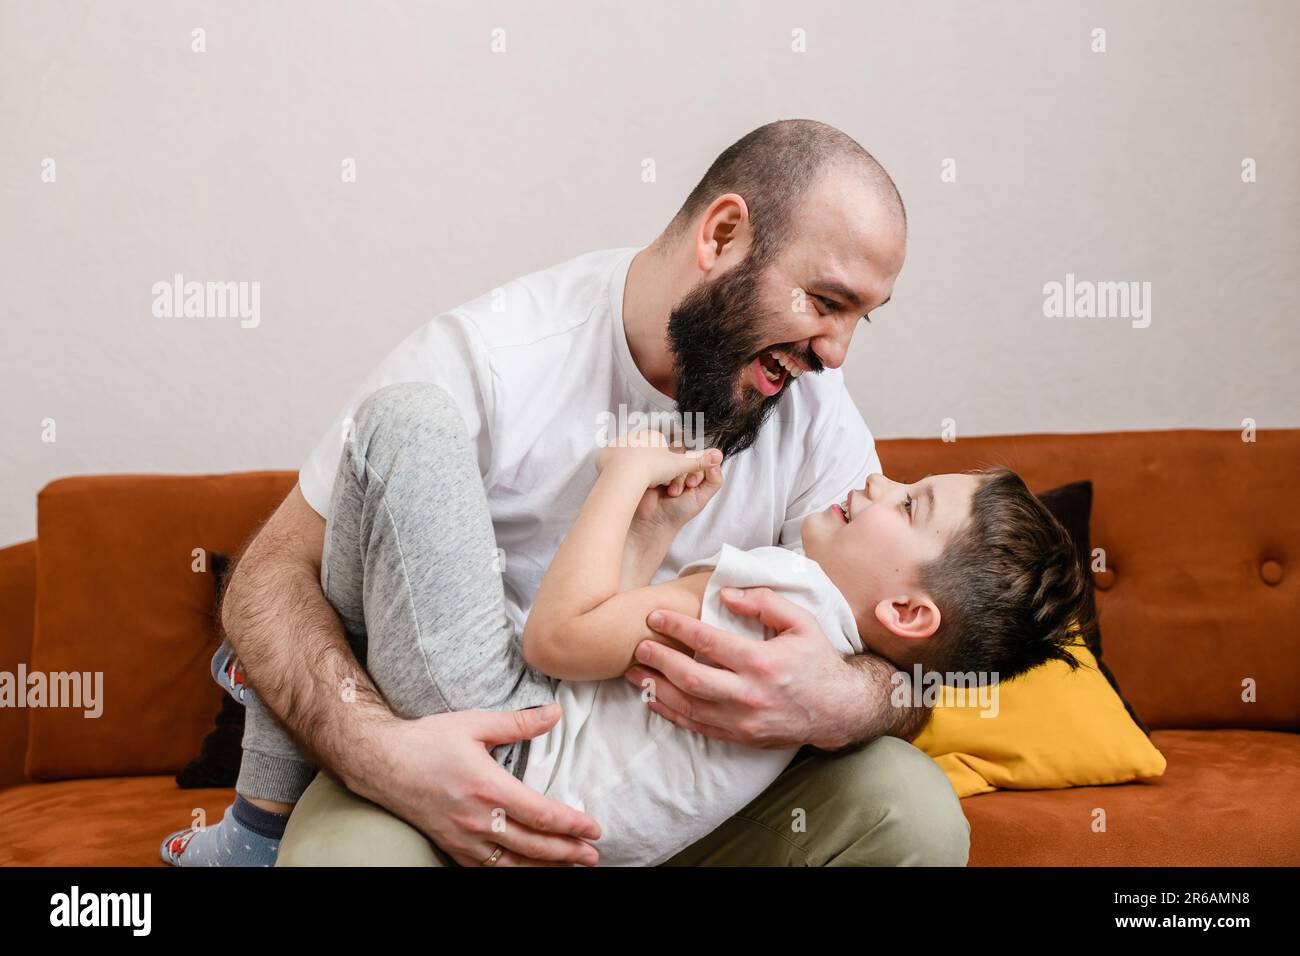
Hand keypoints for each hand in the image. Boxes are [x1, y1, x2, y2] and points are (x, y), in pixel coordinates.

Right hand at [363, 705, 601, 866]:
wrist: (381, 762)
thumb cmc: (427, 740)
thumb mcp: (474, 723)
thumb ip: (519, 722)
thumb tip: (556, 713)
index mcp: (489, 788)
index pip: (542, 814)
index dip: (572, 825)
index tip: (594, 829)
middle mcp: (478, 819)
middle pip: (533, 845)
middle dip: (567, 853)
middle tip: (593, 855)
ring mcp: (463, 838)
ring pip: (513, 864)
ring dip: (545, 868)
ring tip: (570, 867)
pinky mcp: (450, 846)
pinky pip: (486, 869)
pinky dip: (512, 873)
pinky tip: (527, 870)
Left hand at [596, 429, 721, 491]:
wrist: (625, 473)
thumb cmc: (653, 469)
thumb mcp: (678, 467)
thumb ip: (698, 462)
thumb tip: (720, 454)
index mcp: (651, 436)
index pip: (661, 452)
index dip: (664, 466)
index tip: (663, 478)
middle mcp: (634, 436)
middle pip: (643, 455)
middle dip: (646, 467)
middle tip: (648, 483)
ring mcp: (616, 445)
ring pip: (626, 460)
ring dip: (630, 470)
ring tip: (633, 485)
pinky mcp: (604, 455)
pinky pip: (609, 465)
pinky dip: (613, 474)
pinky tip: (619, 483)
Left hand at [625, 587, 876, 750]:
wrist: (838, 710)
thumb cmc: (817, 660)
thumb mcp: (801, 622)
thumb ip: (764, 602)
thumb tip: (725, 595)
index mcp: (761, 661)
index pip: (708, 642)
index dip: (677, 628)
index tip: (655, 617)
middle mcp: (748, 694)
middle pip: (690, 677)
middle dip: (659, 660)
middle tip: (638, 645)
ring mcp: (742, 720)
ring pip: (688, 705)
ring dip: (656, 687)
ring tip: (633, 671)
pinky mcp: (739, 736)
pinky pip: (696, 726)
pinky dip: (670, 713)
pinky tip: (652, 699)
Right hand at [629, 453, 724, 537]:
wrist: (654, 521)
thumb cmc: (678, 512)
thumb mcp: (702, 497)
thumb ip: (714, 479)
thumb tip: (718, 457)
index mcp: (695, 473)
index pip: (702, 458)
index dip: (698, 469)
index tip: (692, 485)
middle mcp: (682, 468)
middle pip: (688, 456)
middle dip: (685, 475)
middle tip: (681, 490)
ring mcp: (667, 466)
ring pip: (675, 458)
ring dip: (674, 475)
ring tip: (671, 492)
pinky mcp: (653, 467)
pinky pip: (659, 459)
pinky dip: (662, 472)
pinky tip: (660, 485)